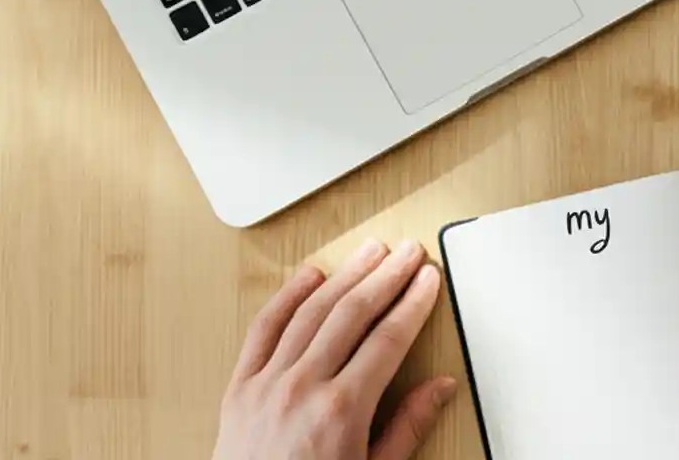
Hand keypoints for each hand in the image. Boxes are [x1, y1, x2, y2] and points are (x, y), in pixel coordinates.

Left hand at [214, 240, 457, 459]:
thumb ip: (407, 427)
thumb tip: (440, 388)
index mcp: (341, 411)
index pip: (388, 339)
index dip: (413, 304)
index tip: (428, 280)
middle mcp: (302, 388)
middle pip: (353, 313)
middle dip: (387, 276)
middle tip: (409, 252)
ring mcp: (266, 384)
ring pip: (311, 312)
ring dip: (346, 275)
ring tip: (371, 252)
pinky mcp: (239, 389)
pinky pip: (264, 329)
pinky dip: (287, 297)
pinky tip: (310, 276)